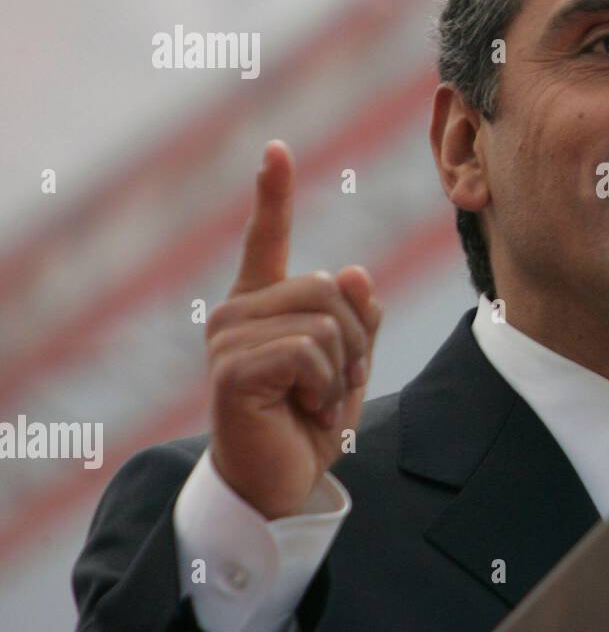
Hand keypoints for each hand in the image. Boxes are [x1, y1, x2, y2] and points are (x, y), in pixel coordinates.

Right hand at [206, 140, 382, 519]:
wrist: (283, 482)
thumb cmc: (311, 422)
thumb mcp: (350, 363)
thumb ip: (357, 316)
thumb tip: (353, 270)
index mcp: (264, 303)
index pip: (268, 239)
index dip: (273, 193)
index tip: (276, 149)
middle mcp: (237, 311)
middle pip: (326, 287)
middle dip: (354, 339)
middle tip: (336, 383)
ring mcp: (228, 338)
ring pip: (322, 321)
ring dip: (341, 367)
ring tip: (317, 398)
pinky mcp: (230, 369)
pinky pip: (307, 352)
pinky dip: (324, 384)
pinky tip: (305, 409)